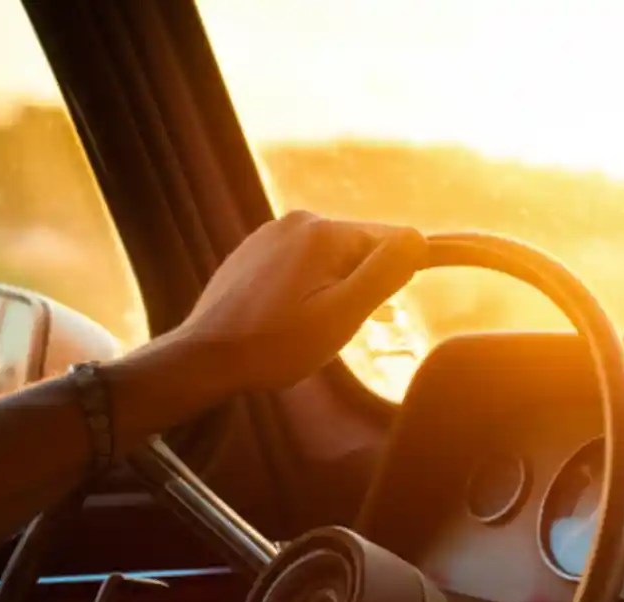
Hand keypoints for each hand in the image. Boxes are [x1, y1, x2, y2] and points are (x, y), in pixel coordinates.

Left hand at [179, 210, 426, 390]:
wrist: (205, 359)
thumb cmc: (277, 345)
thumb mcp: (342, 315)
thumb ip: (384, 273)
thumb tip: (418, 239)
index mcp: (323, 231)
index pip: (391, 240)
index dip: (393, 279)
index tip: (376, 314)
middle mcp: (297, 220)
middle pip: (359, 248)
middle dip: (362, 286)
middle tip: (341, 328)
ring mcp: (271, 233)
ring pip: (330, 258)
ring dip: (337, 289)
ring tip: (315, 328)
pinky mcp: (254, 252)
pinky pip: (301, 263)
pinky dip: (309, 288)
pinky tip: (293, 320)